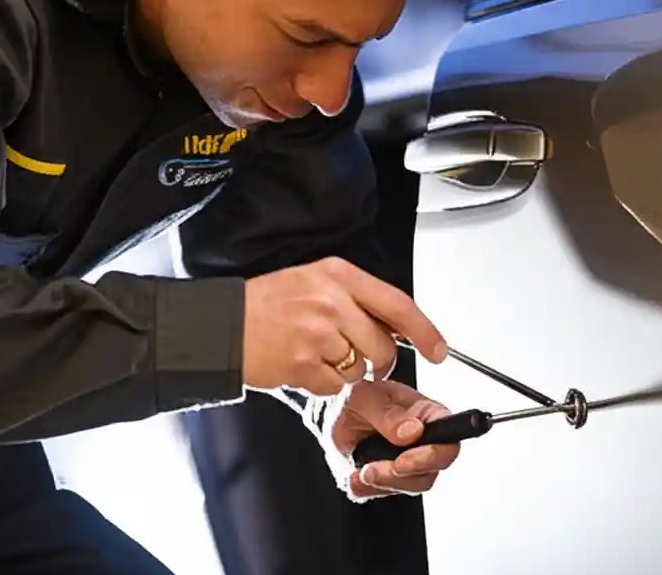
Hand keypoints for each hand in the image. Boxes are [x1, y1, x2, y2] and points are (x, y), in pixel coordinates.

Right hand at [242, 257, 447, 395]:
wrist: (223, 324)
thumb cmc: (265, 304)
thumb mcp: (313, 281)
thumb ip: (354, 297)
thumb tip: (395, 325)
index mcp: (338, 275)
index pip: (397, 304)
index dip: (424, 331)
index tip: (438, 350)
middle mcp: (331, 301)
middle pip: (382, 345)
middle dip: (378, 361)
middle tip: (359, 360)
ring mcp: (318, 333)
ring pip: (358, 368)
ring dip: (343, 370)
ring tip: (314, 354)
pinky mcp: (303, 363)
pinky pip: (333, 386)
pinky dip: (321, 384)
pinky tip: (300, 366)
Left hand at [332, 379, 459, 498]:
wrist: (334, 414)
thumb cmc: (356, 397)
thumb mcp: (365, 397)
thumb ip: (388, 414)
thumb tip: (413, 431)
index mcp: (427, 414)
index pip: (449, 439)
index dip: (433, 455)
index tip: (403, 460)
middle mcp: (424, 440)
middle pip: (432, 470)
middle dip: (403, 475)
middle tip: (374, 469)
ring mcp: (410, 462)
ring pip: (412, 485)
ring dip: (384, 483)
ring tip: (361, 471)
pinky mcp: (391, 479)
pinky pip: (386, 493)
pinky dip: (367, 489)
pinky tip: (354, 477)